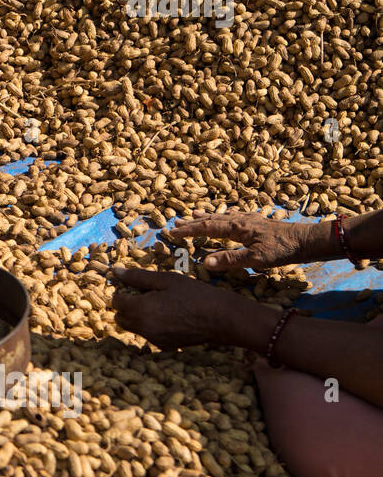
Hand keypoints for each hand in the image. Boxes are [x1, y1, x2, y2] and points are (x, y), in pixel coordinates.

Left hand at [109, 267, 255, 349]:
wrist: (220, 318)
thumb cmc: (193, 293)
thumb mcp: (165, 279)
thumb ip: (138, 277)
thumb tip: (114, 272)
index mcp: (141, 310)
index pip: (116, 302)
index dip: (121, 291)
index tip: (132, 285)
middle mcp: (143, 328)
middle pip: (120, 318)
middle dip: (126, 306)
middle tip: (142, 294)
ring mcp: (154, 339)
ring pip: (133, 328)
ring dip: (137, 316)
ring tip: (157, 303)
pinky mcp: (164, 345)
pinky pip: (148, 334)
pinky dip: (150, 325)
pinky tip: (168, 315)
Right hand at [166, 211, 311, 270]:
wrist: (306, 240)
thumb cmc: (282, 251)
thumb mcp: (255, 259)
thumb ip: (229, 259)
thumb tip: (203, 262)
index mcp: (236, 228)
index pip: (205, 228)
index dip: (187, 230)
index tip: (171, 232)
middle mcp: (240, 220)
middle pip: (211, 219)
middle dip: (193, 222)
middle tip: (176, 222)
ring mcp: (250, 219)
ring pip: (222, 216)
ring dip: (207, 217)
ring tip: (195, 214)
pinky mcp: (258, 222)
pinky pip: (234, 216)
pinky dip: (224, 216)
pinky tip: (226, 217)